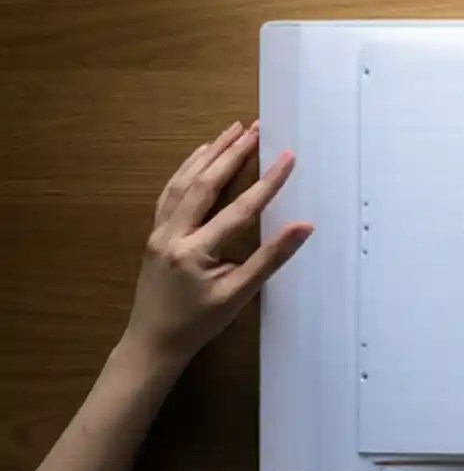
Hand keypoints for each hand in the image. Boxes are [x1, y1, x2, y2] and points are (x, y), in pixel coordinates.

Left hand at [123, 120, 313, 365]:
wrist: (152, 342)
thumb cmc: (199, 323)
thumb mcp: (238, 294)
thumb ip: (270, 258)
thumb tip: (304, 227)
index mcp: (194, 252)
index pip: (239, 209)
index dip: (267, 182)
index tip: (288, 157)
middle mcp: (172, 234)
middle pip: (205, 184)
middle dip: (233, 153)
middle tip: (256, 128)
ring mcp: (159, 231)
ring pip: (183, 182)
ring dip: (209, 154)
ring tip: (232, 130)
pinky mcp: (155, 233)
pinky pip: (170, 192)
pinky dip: (186, 169)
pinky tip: (200, 155)